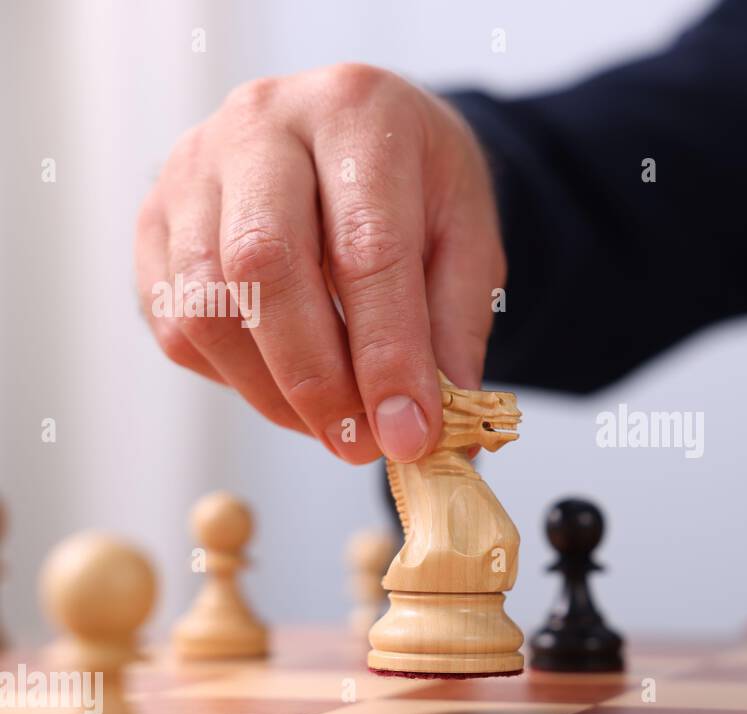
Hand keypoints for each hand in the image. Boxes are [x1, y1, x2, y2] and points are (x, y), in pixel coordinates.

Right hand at [135, 64, 503, 463]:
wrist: (360, 129)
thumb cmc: (418, 185)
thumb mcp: (468, 239)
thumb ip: (454, 329)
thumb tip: (437, 434)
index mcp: (357, 112)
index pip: (365, 248)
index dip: (388, 354)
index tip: (411, 433)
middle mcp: (261, 124)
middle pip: (263, 265)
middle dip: (316, 379)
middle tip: (361, 445)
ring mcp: (191, 168)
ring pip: (205, 302)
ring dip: (271, 391)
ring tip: (334, 427)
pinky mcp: (154, 220)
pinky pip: (176, 321)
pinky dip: (234, 377)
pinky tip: (289, 389)